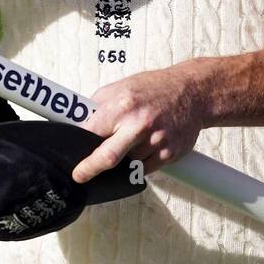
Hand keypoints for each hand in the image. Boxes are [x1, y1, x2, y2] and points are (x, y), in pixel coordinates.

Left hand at [71, 62, 207, 183]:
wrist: (193, 92)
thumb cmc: (154, 88)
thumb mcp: (121, 87)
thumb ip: (99, 106)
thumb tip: (78, 123)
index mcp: (122, 106)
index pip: (90, 132)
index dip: (77, 144)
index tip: (69, 155)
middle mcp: (138, 125)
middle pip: (107, 158)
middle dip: (90, 169)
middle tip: (80, 176)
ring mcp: (156, 141)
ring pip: (128, 163)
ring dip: (124, 158)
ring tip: (133, 139)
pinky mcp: (169, 153)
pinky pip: (145, 168)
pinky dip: (139, 163)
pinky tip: (145, 146)